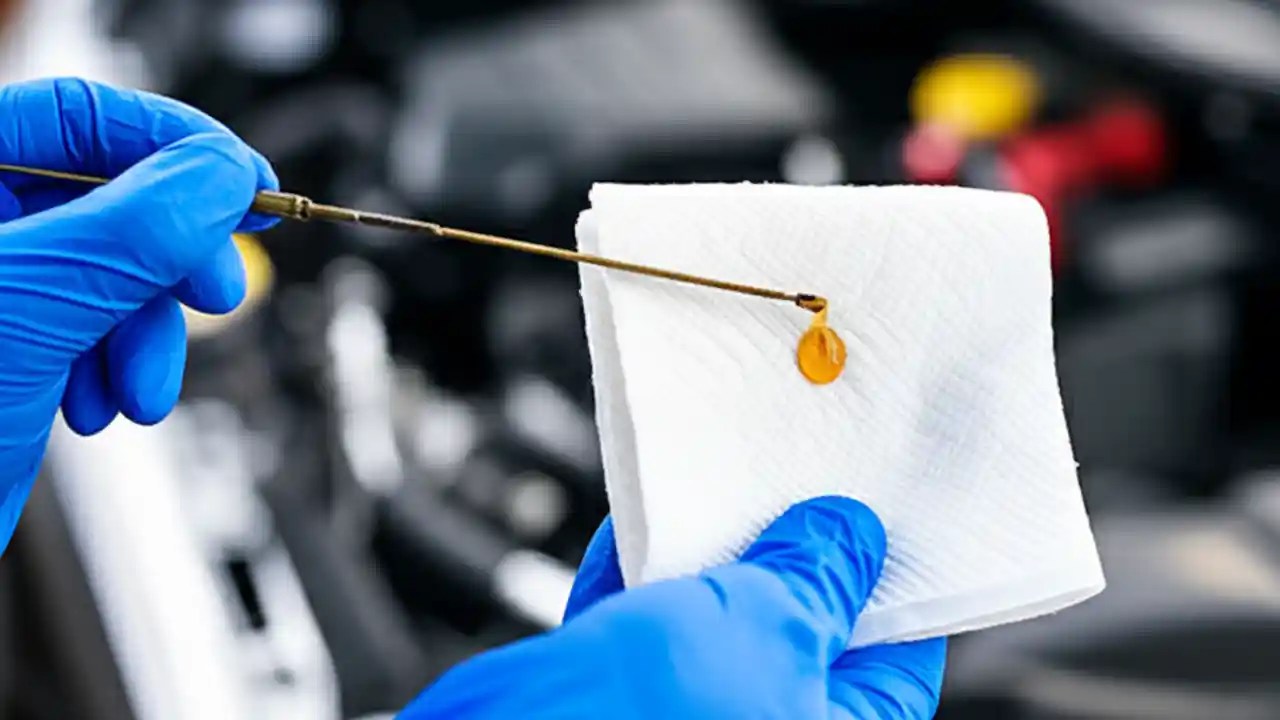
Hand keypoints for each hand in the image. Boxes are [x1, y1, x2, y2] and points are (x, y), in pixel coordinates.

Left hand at [0, 77, 276, 550]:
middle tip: (215, 293)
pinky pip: (94, 329)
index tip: (250, 188)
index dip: (178, 146)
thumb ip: (134, 228)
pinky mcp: (13, 346)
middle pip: (109, 198)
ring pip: (113, 272)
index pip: (80, 117)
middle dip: (170, 261)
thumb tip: (222, 173)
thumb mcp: (29, 309)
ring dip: (146, 334)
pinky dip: (117, 368)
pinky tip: (101, 407)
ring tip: (139, 389)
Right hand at [400, 497, 946, 718]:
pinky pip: (650, 623)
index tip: (881, 508)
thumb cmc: (656, 712)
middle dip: (790, 553)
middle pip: (802, 628)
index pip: (895, 657)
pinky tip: (642, 524)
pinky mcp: (627, 696)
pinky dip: (645, 573)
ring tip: (720, 489)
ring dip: (711, 553)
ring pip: (719, 618)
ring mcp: (693, 712)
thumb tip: (849, 532)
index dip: (890, 577)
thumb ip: (817, 573)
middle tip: (799, 479)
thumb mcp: (764, 622)